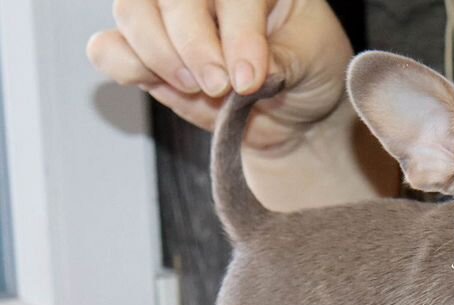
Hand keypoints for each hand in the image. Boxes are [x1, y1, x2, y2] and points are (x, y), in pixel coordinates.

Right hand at [86, 0, 352, 150]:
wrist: (294, 115)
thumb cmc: (308, 73)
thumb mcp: (313, 61)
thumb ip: (282, 60)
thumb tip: (245, 72)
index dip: (237, 31)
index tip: (249, 78)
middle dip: (191, 43)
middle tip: (217, 86)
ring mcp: (169, 15)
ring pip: (133, 10)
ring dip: (158, 54)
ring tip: (197, 89)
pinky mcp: (147, 52)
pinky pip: (110, 48)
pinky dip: (124, 64)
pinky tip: (156, 83)